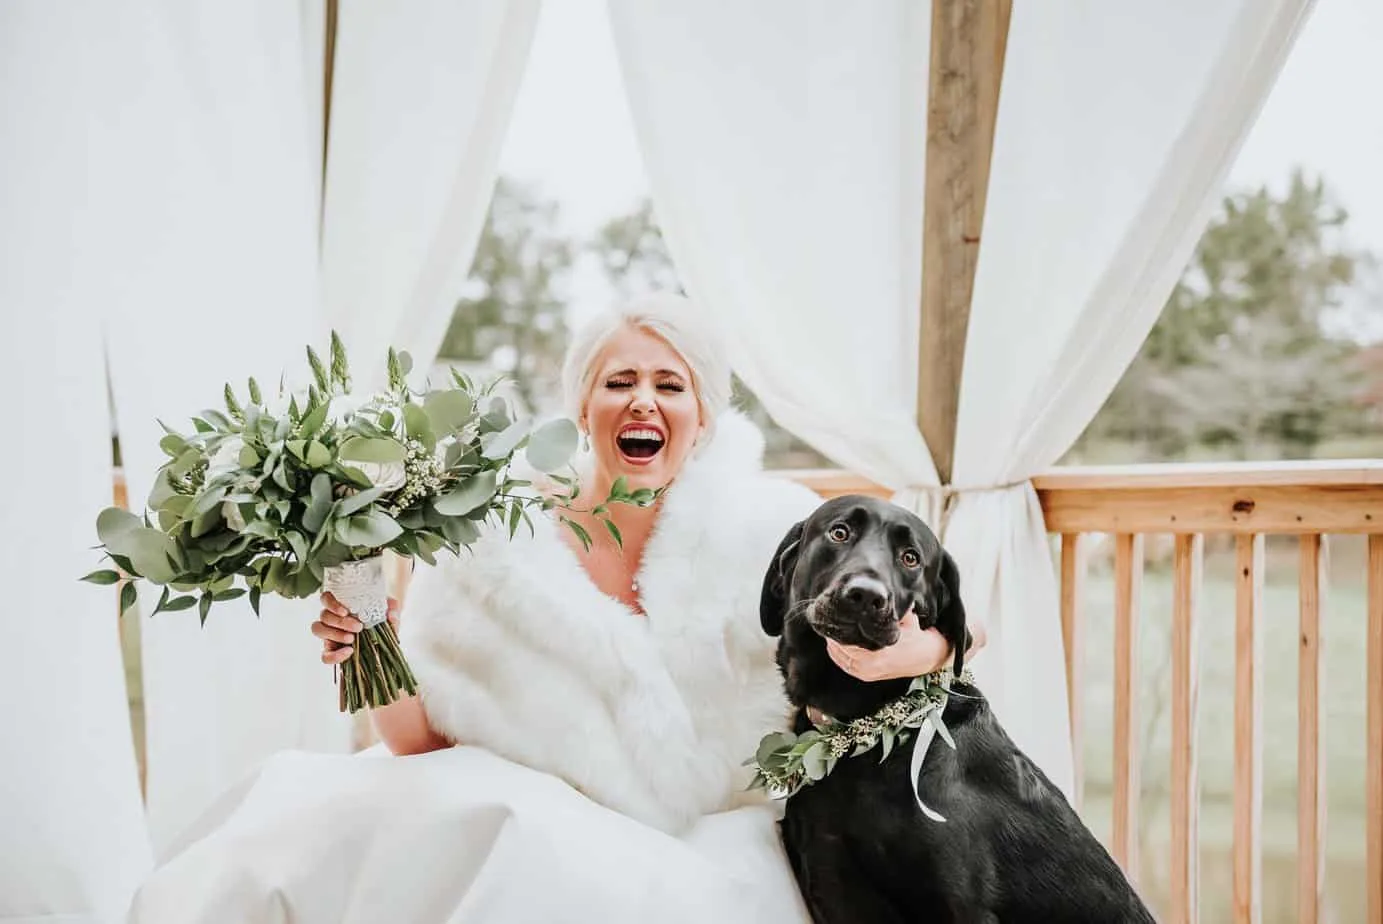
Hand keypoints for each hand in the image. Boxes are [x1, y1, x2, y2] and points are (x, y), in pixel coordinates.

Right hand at [312, 591, 399, 664]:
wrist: (384, 635)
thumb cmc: (382, 618)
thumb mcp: (390, 610)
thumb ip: (393, 609)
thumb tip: (391, 615)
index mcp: (342, 604)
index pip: (326, 598)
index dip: (332, 603)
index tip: (346, 611)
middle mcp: (332, 617)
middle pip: (324, 615)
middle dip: (340, 622)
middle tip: (358, 627)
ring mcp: (329, 633)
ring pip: (318, 629)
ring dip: (334, 634)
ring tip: (352, 639)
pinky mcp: (332, 650)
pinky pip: (324, 655)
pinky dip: (334, 656)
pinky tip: (349, 652)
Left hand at [826, 607, 952, 681]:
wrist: (925, 658)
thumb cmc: (915, 636)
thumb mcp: (907, 619)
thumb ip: (895, 608)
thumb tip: (883, 592)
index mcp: (879, 653)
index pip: (850, 641)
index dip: (841, 628)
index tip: (835, 616)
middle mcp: (871, 665)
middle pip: (841, 649)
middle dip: (834, 636)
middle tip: (829, 622)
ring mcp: (868, 673)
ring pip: (840, 658)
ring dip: (833, 645)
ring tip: (830, 631)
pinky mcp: (866, 676)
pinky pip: (845, 665)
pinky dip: (837, 655)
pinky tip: (833, 644)